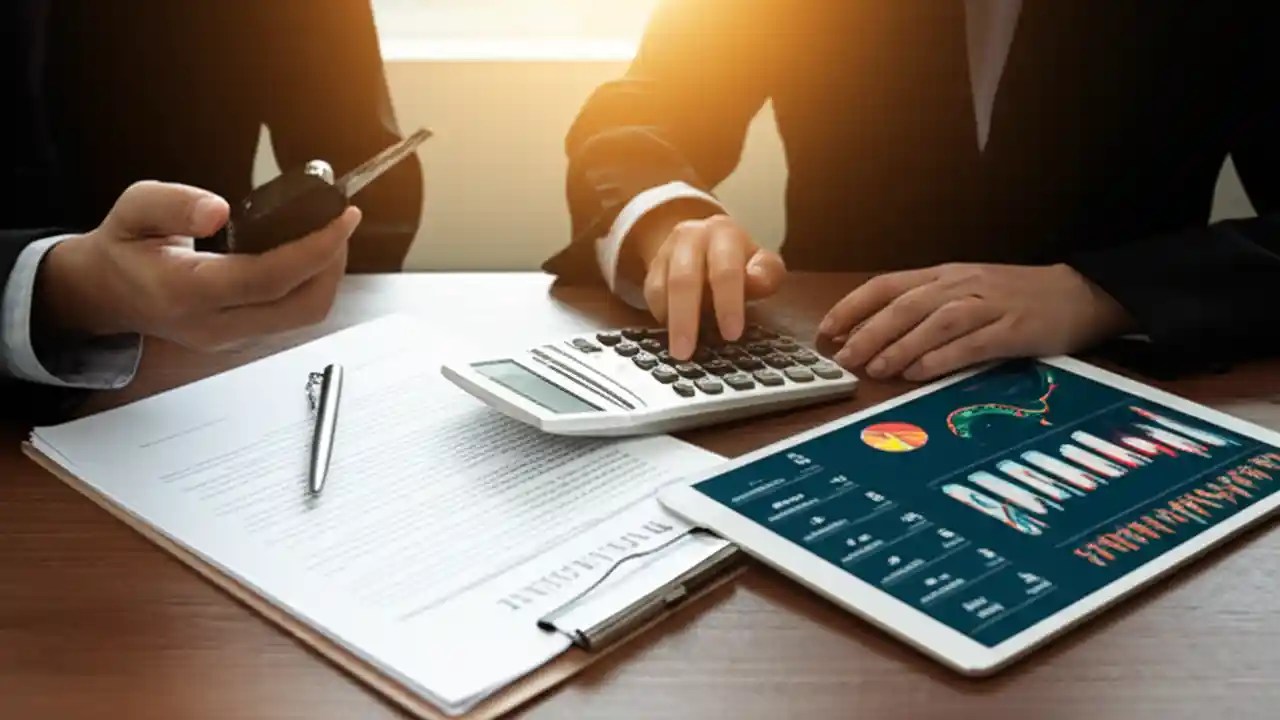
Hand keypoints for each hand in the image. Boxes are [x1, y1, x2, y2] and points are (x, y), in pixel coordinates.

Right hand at [37, 180, 359, 349]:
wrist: (106, 294)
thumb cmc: (123, 249)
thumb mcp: (134, 209)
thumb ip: (173, 204)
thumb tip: (217, 209)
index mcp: (185, 292)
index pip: (268, 279)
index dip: (315, 249)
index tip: (343, 217)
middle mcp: (213, 324)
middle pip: (301, 307)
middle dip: (333, 263)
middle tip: (340, 223)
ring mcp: (230, 337)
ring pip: (303, 317)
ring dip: (327, 276)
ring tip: (328, 235)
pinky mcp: (242, 338)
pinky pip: (293, 317)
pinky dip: (312, 285)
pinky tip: (309, 254)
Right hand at [637, 213, 785, 358]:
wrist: (704, 242)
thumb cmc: (740, 261)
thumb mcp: (762, 263)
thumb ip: (766, 273)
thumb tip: (756, 282)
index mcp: (724, 234)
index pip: (725, 269)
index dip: (728, 303)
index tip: (731, 334)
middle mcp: (692, 236)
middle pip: (684, 279)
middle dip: (685, 319)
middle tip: (686, 352)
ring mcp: (667, 250)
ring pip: (662, 287)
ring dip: (670, 322)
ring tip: (678, 351)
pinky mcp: (652, 267)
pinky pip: (651, 293)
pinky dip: (660, 316)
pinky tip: (671, 334)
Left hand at [817, 263, 1134, 380]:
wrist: (1082, 293)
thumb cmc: (1016, 298)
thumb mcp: (965, 293)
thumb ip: (923, 310)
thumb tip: (873, 336)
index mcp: (945, 274)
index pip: (887, 285)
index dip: (853, 306)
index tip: (827, 330)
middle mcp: (962, 284)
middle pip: (904, 305)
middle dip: (868, 331)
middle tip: (844, 357)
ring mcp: (989, 305)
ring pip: (933, 322)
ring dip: (899, 346)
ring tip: (875, 369)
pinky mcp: (1014, 329)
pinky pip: (971, 343)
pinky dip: (941, 358)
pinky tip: (919, 373)